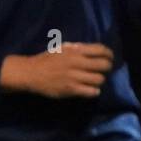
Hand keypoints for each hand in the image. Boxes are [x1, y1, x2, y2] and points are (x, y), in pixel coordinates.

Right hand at [0, 42, 114, 98]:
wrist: (30, 73)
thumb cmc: (46, 60)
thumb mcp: (61, 48)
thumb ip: (77, 48)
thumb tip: (93, 50)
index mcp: (75, 51)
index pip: (101, 50)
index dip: (109, 54)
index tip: (109, 58)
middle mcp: (77, 62)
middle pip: (104, 65)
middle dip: (107, 68)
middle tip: (103, 70)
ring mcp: (74, 77)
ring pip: (100, 79)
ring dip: (99, 80)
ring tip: (94, 80)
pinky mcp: (71, 89)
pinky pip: (92, 91)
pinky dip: (94, 91)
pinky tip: (89, 89)